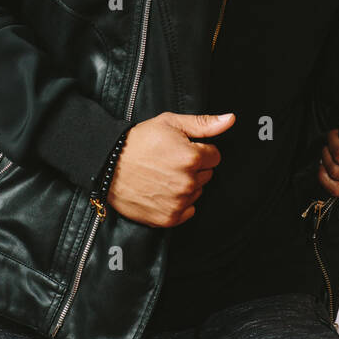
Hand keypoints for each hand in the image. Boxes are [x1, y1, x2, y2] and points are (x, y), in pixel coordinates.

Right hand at [106, 110, 234, 226]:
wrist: (107, 165)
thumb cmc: (138, 141)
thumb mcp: (170, 123)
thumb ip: (204, 123)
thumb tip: (230, 119)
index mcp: (192, 158)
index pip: (215, 156)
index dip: (200, 151)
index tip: (182, 149)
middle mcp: (187, 183)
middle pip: (207, 175)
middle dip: (194, 168)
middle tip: (170, 161)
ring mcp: (177, 203)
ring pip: (197, 192)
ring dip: (186, 185)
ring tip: (163, 175)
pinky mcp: (168, 218)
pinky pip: (187, 211)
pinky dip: (179, 203)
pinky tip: (162, 191)